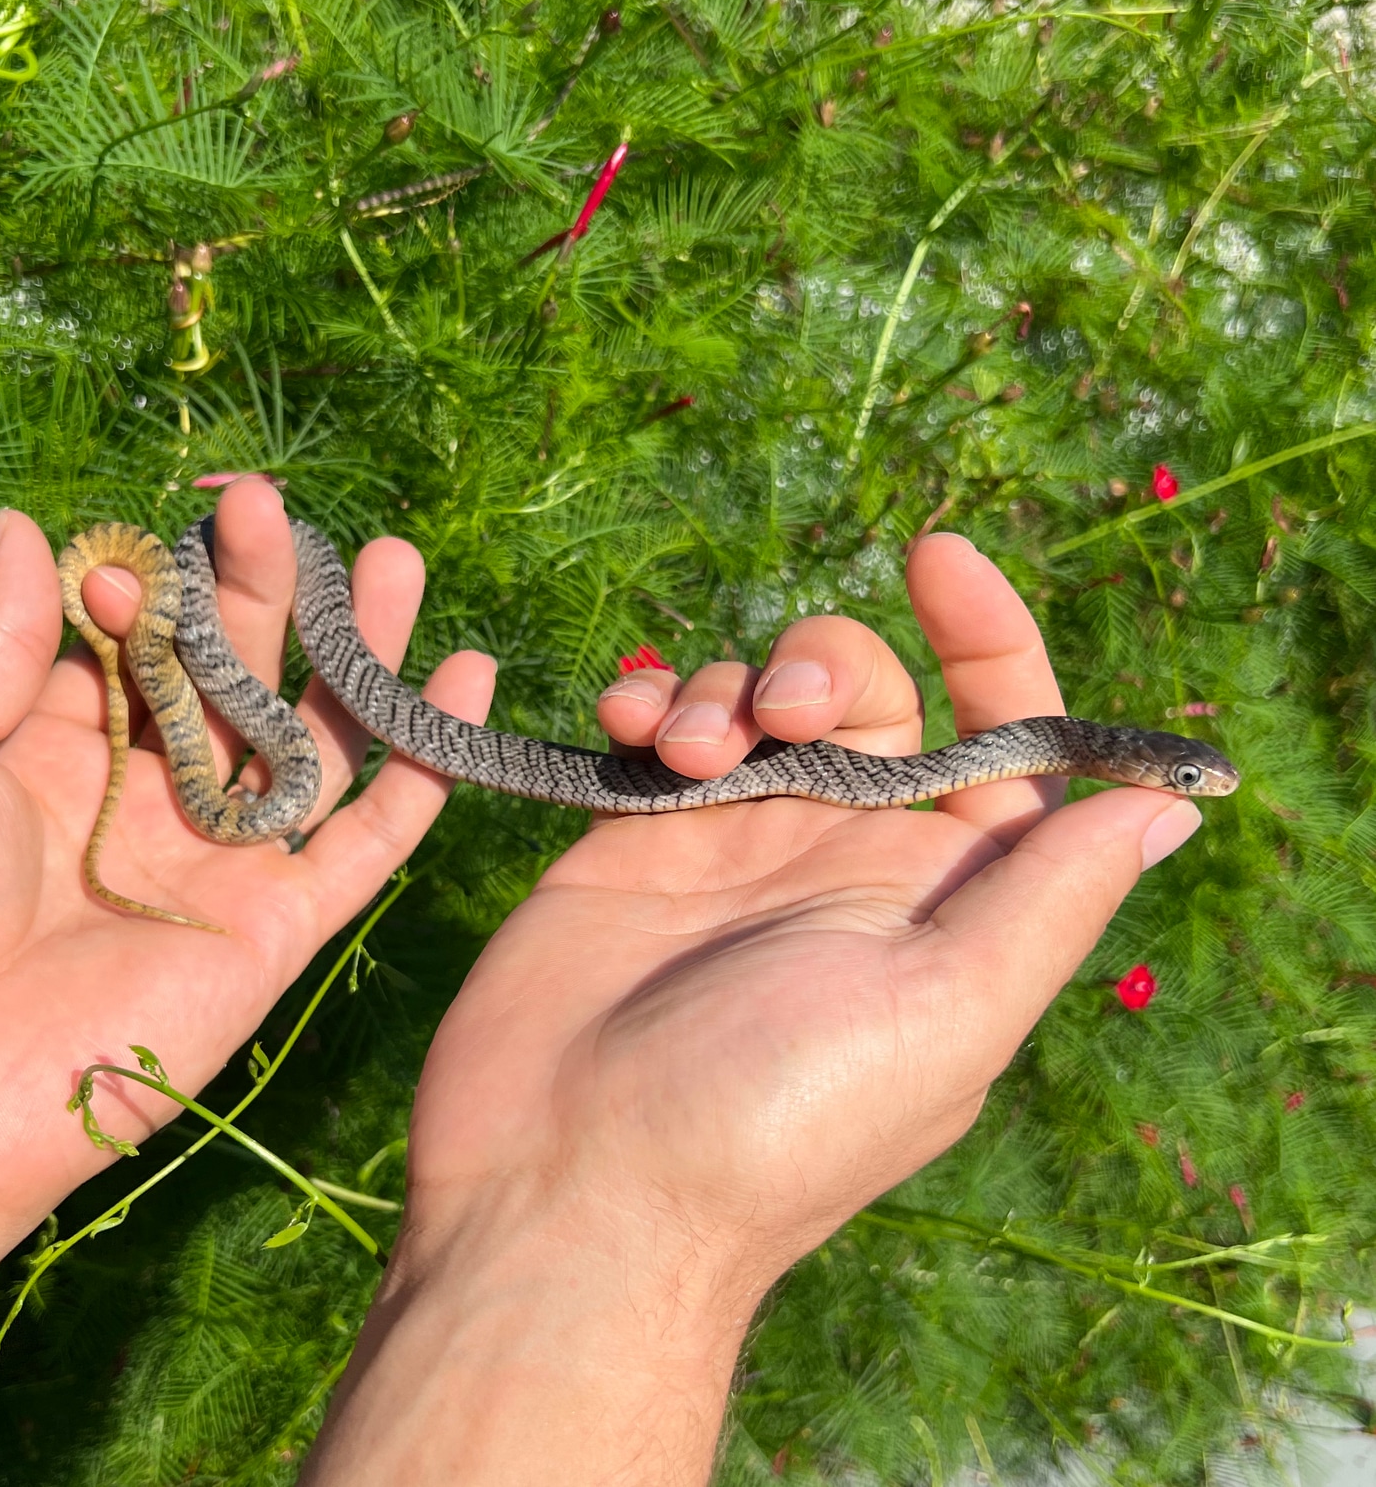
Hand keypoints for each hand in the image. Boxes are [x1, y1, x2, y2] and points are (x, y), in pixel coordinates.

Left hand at [0, 477, 494, 1403]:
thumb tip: (30, 526)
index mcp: (62, 754)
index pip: (141, 645)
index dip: (157, 588)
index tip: (158, 545)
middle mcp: (157, 799)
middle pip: (241, 678)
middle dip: (272, 594)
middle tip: (296, 515)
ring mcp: (227, 862)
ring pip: (319, 742)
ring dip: (362, 656)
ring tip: (398, 566)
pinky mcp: (283, 924)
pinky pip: (372, 837)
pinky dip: (425, 767)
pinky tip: (467, 681)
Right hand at [306, 534, 1202, 1485]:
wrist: (571, 1185)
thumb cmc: (770, 1117)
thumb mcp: (944, 1013)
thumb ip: (1048, 900)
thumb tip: (1169, 808)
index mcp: (941, 898)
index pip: (1000, 740)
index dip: (990, 640)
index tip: (938, 555)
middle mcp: (846, 862)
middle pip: (873, 697)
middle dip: (833, 663)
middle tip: (790, 709)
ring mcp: (737, 846)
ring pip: (758, 699)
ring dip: (728, 684)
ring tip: (688, 750)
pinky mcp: (637, 841)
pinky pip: (661, 728)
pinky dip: (652, 700)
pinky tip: (628, 726)